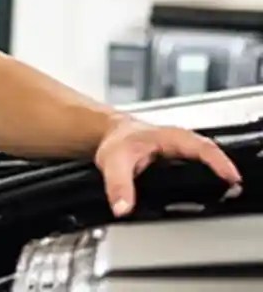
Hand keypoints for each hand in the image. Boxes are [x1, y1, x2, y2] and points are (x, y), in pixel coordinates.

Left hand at [94, 117, 242, 216]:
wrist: (110, 136)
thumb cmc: (116, 143)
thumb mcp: (113, 163)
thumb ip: (118, 185)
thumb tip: (122, 207)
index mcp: (170, 138)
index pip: (202, 148)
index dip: (218, 162)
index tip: (230, 177)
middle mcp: (181, 143)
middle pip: (210, 155)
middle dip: (223, 171)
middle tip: (232, 190)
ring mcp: (183, 152)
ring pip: (206, 162)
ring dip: (215, 175)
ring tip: (224, 193)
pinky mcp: (180, 161)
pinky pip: (198, 168)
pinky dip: (204, 179)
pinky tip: (206, 193)